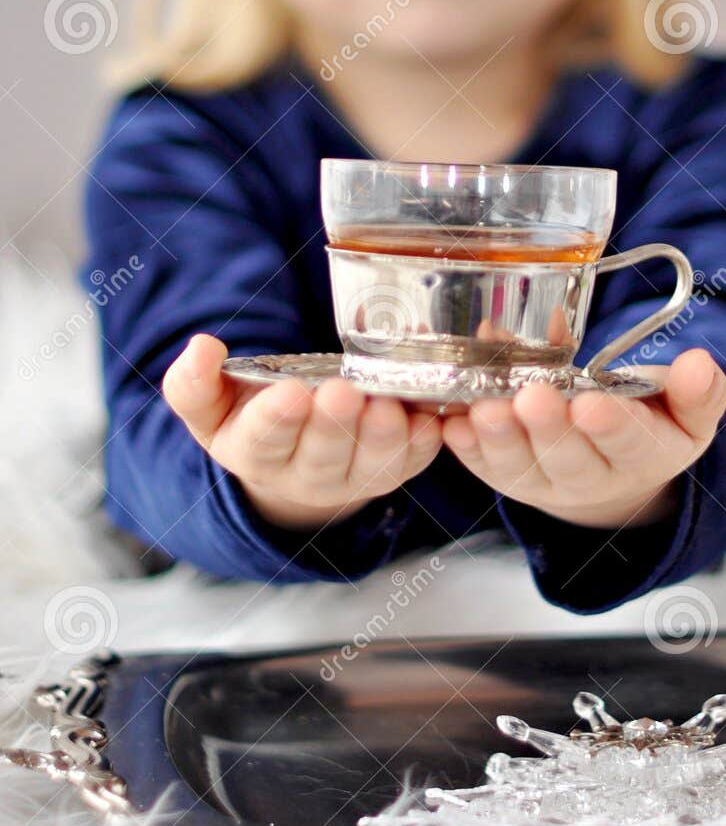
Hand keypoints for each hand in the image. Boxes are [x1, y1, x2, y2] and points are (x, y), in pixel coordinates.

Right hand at [162, 334, 442, 531]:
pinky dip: (422, 443)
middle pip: (322, 457)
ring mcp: (353, 477)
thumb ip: (195, 382)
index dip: (277, 419)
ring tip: (389, 407)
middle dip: (335, 425)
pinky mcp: (393, 470)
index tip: (291, 392)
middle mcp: (306, 475)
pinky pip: (411, 462)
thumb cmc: (249, 415)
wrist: (293, 450)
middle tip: (343, 392)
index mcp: (256, 455)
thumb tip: (201, 348)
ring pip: (371, 466)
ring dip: (383, 437)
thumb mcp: (211, 404)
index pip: (264, 441)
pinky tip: (429, 419)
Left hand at [440, 347, 725, 530]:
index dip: (612, 427)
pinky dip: (466, 447)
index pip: (631, 446)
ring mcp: (545, 482)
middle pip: (569, 460)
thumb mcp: (687, 411)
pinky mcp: (508, 478)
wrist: (613, 464)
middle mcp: (593, 477)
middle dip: (548, 430)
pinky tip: (452, 421)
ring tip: (486, 407)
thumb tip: (700, 365)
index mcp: (645, 456)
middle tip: (532, 398)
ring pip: (521, 468)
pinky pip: (485, 468)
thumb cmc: (651, 421)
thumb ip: (697, 392)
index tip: (592, 403)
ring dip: (500, 439)